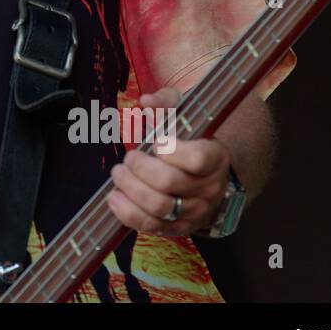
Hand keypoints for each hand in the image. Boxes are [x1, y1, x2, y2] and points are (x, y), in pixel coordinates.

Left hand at [105, 86, 230, 235]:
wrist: (209, 177)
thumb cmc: (191, 142)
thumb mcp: (185, 117)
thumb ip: (167, 104)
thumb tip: (147, 101)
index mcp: (215, 157)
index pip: (197, 159)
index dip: (171, 150)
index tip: (156, 142)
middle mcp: (209, 188)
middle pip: (169, 182)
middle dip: (140, 167)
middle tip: (128, 158)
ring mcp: (195, 211)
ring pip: (159, 206)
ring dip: (130, 188)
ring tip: (118, 173)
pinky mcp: (179, 228)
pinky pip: (151, 226)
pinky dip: (127, 213)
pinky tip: (114, 197)